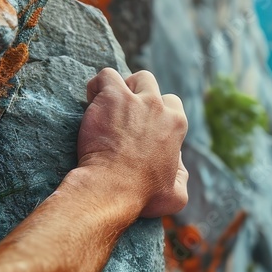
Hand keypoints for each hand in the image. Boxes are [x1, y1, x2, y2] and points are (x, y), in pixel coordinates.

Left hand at [73, 68, 188, 220]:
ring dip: (119, 86)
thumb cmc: (142, 194)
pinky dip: (97, 86)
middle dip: (137, 93)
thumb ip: (181, 177)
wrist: (113, 188)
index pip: (171, 104)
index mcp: (176, 124)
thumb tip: (178, 166)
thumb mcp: (176, 195)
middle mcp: (159, 107)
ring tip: (105, 104)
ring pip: (132, 77)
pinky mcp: (112, 97)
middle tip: (121, 111)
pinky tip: (90, 101)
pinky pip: (105, 76)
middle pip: (151, 84)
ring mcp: (136, 100)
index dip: (155, 113)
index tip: (141, 126)